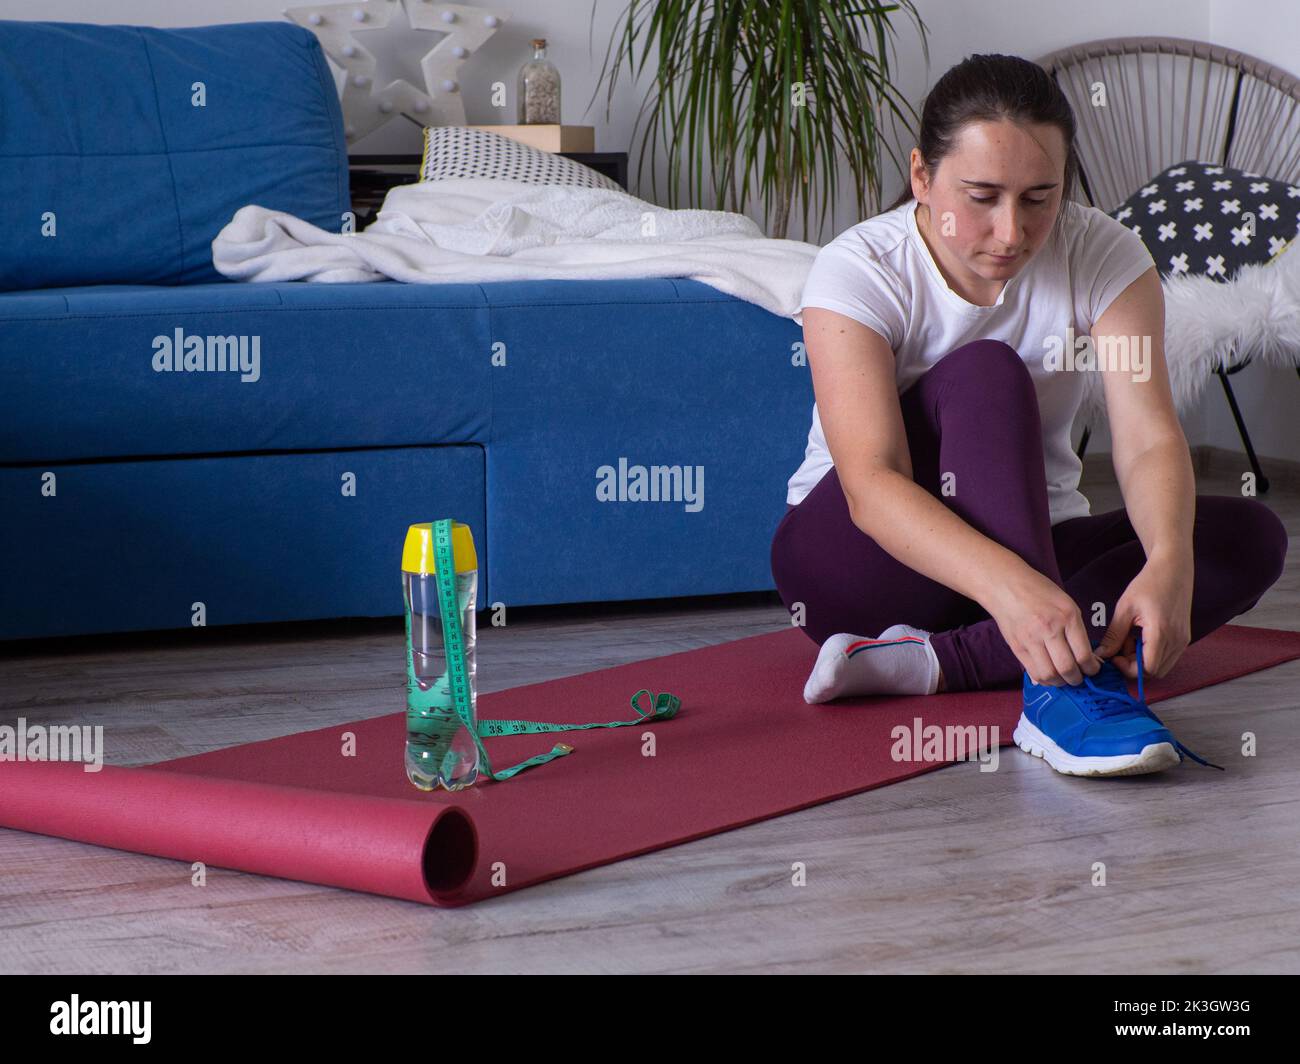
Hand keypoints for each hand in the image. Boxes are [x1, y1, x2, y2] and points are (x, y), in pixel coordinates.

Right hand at [984, 565, 1101, 685]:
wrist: (1005, 585)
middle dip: (1077, 679)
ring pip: (1049, 674)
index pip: (1083, 654)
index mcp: (1067, 616)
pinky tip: (1049, 676)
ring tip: (1064, 679)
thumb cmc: (1039, 591)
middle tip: (1080, 678)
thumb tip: (1084, 659)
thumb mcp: (1065, 603)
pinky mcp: (1016, 646)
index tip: (1093, 670)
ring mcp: (1030, 639)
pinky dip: (1044, 680)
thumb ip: (1076, 630)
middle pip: (1067, 668)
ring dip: (1060, 682)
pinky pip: (1033, 672)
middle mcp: (1049, 629)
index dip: (1092, 669)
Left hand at [1095, 555, 1193, 679]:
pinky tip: (1140, 637)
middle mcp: (1177, 640)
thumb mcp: (1125, 608)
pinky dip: (1152, 654)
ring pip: (1162, 666)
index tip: (1114, 657)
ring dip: (1143, 660)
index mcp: (1161, 632)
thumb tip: (1102, 654)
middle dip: (1134, 665)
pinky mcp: (1184, 638)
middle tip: (1119, 647)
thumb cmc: (1149, 584)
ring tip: (1129, 639)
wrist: (1173, 569)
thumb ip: (1114, 635)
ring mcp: (1183, 640)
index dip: (1128, 668)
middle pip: (1155, 672)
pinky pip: (1168, 657)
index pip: (1148, 669)